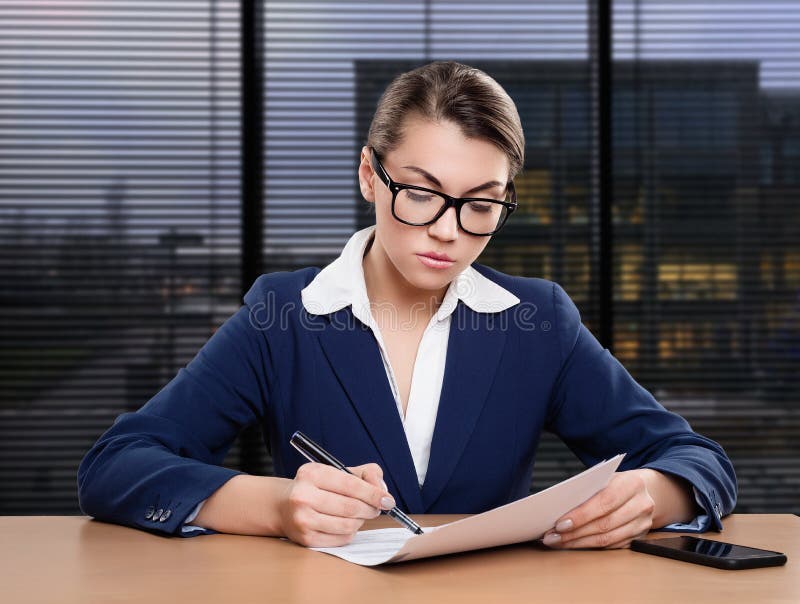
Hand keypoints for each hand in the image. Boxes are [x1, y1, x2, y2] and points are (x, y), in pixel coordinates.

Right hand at [278, 462, 395, 546]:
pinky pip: (341, 539)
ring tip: (358, 515)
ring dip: (360, 521)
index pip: (350, 485)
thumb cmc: (319, 487)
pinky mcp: (305, 539)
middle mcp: (303, 496)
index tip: (388, 500)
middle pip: (351, 507)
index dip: (374, 494)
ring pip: (348, 525)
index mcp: (312, 473)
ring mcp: (302, 519)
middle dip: (370, 509)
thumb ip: (366, 474)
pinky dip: (350, 533)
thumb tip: (383, 492)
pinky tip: (345, 524)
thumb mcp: (338, 471)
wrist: (284, 506)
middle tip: (376, 509)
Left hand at [541, 469, 656, 549]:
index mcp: (631, 484)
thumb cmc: (617, 482)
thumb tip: (559, 507)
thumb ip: (587, 489)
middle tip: (552, 536)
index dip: (581, 515)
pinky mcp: (639, 538)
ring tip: (558, 542)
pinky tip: (573, 544)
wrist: (645, 491)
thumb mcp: (605, 478)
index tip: (559, 524)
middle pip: (604, 524)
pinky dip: (590, 546)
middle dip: (575, 532)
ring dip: (579, 543)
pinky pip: (611, 546)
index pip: (604, 502)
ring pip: (607, 539)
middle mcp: (641, 505)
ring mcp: (642, 524)